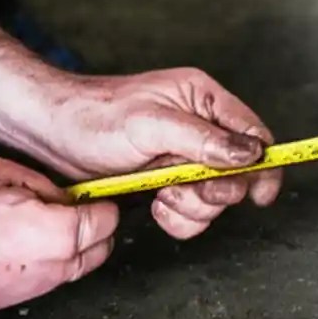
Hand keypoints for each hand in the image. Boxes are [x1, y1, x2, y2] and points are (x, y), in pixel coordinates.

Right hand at [0, 158, 118, 309]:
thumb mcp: (0, 174)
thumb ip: (41, 185)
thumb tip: (59, 193)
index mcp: (56, 233)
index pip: (105, 220)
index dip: (104, 203)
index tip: (100, 195)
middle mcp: (53, 267)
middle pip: (101, 250)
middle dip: (99, 227)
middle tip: (86, 207)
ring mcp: (36, 287)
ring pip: (79, 268)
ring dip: (79, 246)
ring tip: (58, 223)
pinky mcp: (18, 298)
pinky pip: (53, 279)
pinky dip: (56, 261)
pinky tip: (36, 243)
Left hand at [48, 68, 282, 239]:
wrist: (54, 135)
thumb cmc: (95, 117)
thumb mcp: (149, 124)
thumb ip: (200, 139)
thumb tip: (248, 154)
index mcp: (203, 100)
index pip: (254, 135)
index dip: (263, 167)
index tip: (259, 195)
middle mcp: (200, 127)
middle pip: (239, 174)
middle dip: (214, 191)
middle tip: (183, 187)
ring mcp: (184, 157)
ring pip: (216, 198)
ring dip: (193, 208)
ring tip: (161, 196)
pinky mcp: (167, 181)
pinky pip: (192, 212)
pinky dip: (179, 218)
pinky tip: (155, 207)